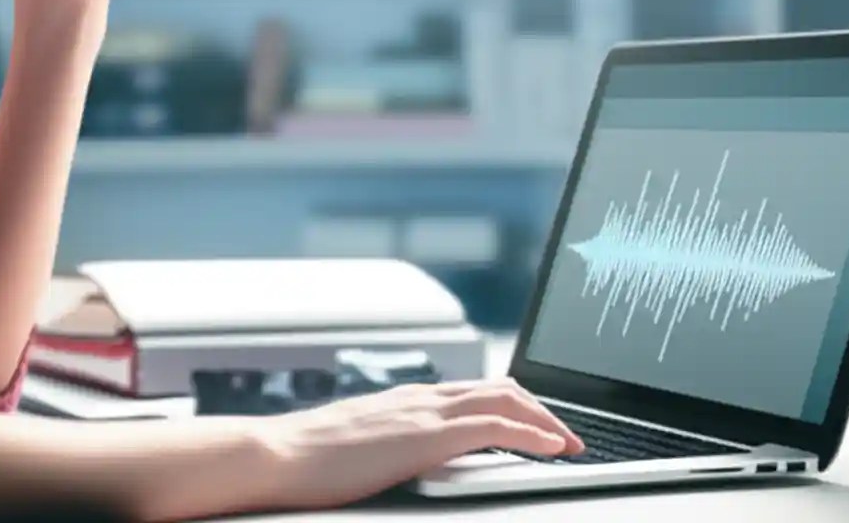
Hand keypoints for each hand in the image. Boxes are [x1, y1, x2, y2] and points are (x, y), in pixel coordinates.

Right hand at [253, 379, 584, 510]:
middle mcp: (422, 397)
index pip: (477, 390)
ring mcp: (425, 412)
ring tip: (570, 443)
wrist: (277, 456)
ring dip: (546, 420)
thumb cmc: (307, 459)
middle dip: (541, 409)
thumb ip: (387, 442)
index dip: (516, 405)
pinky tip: (553, 448)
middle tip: (567, 436)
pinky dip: (532, 433)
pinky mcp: (427, 436)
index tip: (540, 426)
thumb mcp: (359, 445)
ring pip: (506, 400)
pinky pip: (495, 427)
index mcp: (408, 399)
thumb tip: (399, 456)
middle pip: (501, 389)